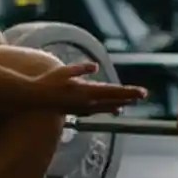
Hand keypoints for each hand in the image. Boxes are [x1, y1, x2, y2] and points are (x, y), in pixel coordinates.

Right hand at [32, 62, 147, 115]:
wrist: (35, 100)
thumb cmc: (48, 83)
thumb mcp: (65, 71)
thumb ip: (81, 69)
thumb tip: (95, 67)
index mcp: (87, 92)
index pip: (113, 92)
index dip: (129, 92)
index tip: (142, 92)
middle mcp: (88, 103)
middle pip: (113, 100)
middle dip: (128, 98)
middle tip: (142, 96)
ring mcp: (83, 108)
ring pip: (106, 107)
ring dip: (118, 104)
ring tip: (128, 104)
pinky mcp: (78, 111)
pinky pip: (97, 110)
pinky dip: (107, 108)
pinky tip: (111, 109)